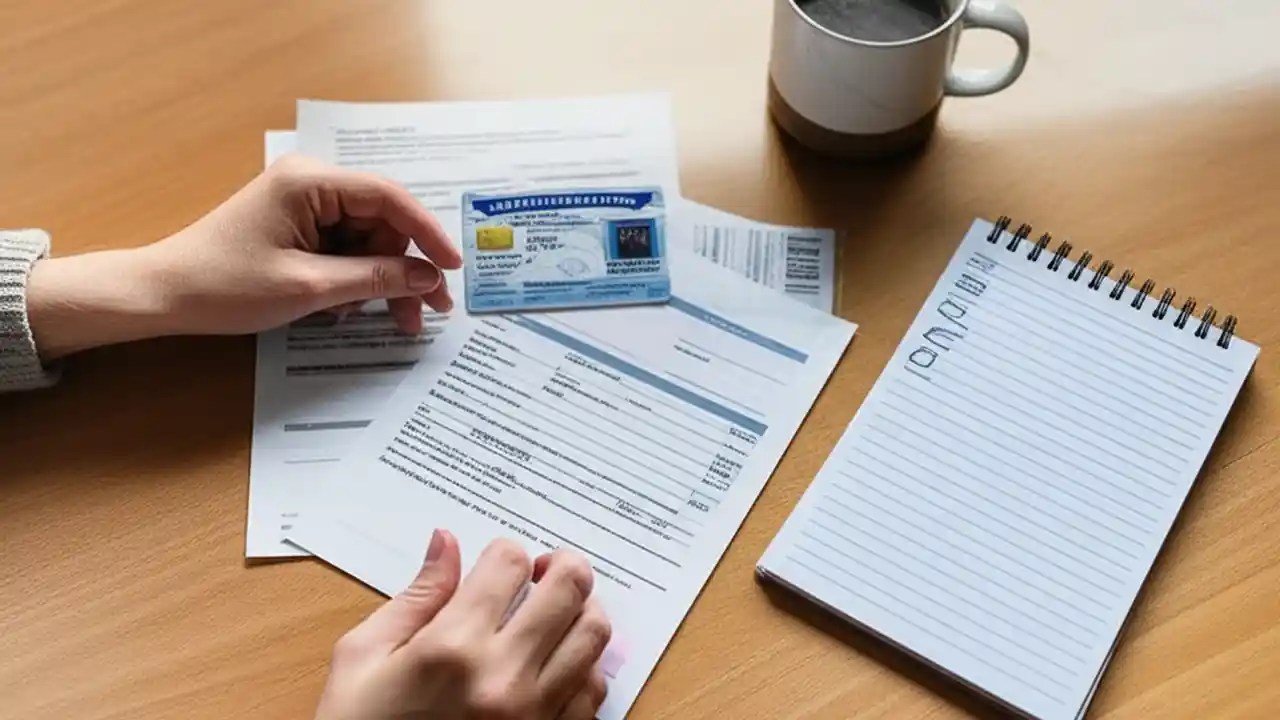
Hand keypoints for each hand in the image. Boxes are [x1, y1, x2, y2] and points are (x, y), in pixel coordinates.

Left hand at [26, 154, 461, 359]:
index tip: (452, 269)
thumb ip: (375, 278)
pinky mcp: (297, 228)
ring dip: (381, 281)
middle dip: (404, 269)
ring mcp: (304, 205)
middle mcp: (312, 183)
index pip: (388, 198)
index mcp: (311, 182)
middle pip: (382, 223)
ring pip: (368, 241)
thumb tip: (428, 278)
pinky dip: (356, 281)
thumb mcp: (310, 287)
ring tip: (394, 322)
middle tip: (426, 313)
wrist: (165, 296)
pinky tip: (351, 310)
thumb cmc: (226, 286)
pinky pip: (345, 250)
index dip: (427, 233)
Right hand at [315, 531, 610, 719]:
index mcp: (451, 648)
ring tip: (554, 611)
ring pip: (594, 635)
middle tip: (541, 572)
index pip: (509, 564)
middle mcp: (503, 678)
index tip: (495, 563)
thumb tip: (446, 541)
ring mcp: (534, 714)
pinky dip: (584, 664)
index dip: (504, 551)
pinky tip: (556, 660)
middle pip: (570, 589)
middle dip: (560, 566)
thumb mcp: (363, 659)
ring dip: (580, 610)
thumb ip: (416, 596)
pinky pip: (593, 690)